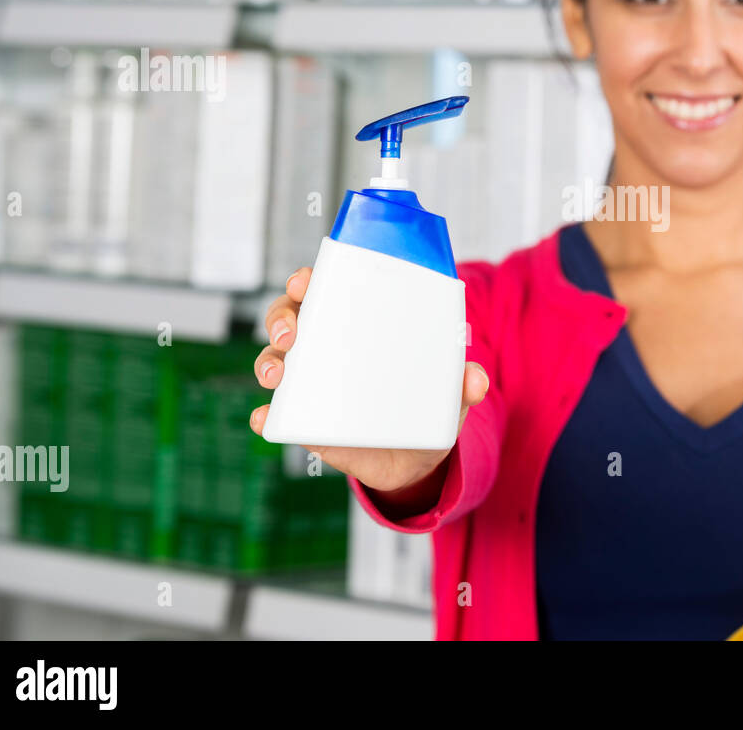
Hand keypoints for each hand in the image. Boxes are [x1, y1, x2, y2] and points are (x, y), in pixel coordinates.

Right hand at [250, 266, 489, 493]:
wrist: (415, 463)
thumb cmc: (426, 409)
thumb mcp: (448, 394)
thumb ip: (463, 384)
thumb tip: (476, 379)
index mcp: (357, 327)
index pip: (326, 291)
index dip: (309, 279)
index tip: (307, 279)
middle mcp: (326, 349)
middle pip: (289, 318)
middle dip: (282, 317)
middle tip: (292, 333)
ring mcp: (311, 386)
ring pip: (274, 360)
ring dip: (268, 361)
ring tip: (278, 373)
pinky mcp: (304, 423)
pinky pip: (275, 416)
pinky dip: (266, 416)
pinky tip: (266, 417)